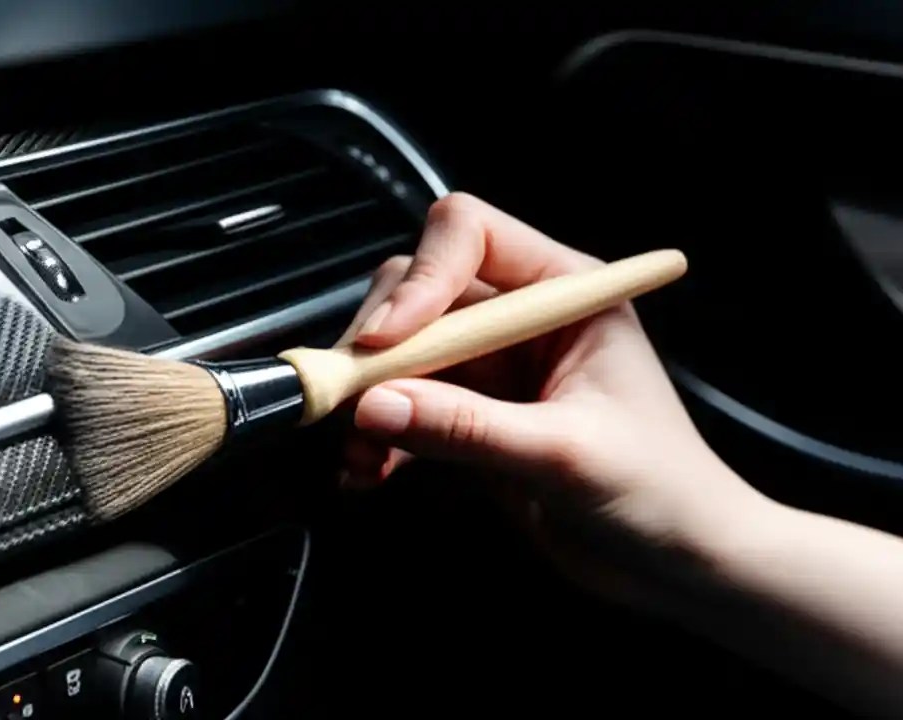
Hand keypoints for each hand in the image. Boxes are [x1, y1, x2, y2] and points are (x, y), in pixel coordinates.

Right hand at [339, 192, 771, 605]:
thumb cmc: (662, 493)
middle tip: (351, 406)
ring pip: (395, 353)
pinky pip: (398, 408)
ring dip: (364, 400)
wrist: (679, 565)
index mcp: (563, 292)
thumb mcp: (567, 454)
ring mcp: (489, 368)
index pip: (469, 235)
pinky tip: (370, 474)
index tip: (385, 340)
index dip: (420, 279)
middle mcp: (518, 317)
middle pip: (414, 290)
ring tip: (361, 459)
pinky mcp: (467, 418)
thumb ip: (469, 428)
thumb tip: (376, 405)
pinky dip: (375, 437)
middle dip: (376, 347)